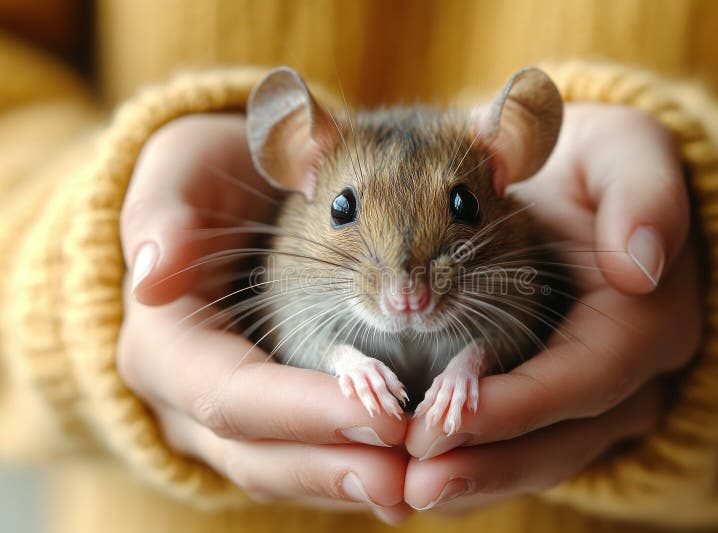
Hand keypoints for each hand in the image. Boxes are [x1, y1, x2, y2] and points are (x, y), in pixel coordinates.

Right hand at [117, 114, 410, 523]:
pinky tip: (409, 470)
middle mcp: (190, 395)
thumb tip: (153, 276)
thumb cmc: (211, 176)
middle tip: (410, 476)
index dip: (302, 413)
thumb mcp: (181, 168)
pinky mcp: (270, 415)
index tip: (382, 414)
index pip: (229, 395)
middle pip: (257, 453)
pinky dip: (354, 465)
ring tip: (420, 483)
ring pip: (285, 470)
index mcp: (164, 342)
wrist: (233, 197)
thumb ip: (165, 211)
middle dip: (334, 468)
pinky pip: (308, 457)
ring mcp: (231, 413)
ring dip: (352, 481)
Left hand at [403, 103, 701, 511]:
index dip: (516, 408)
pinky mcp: (549, 399)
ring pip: (533, 456)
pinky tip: (413, 472)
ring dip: (469, 478)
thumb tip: (643, 267)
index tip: (441, 423)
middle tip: (413, 486)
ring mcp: (586, 394)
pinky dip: (466, 462)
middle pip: (558, 439)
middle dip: (485, 464)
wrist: (577, 189)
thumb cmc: (595, 167)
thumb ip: (645, 194)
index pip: (584, 381)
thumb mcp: (629, 153)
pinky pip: (513, 446)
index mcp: (645, 321)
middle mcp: (624, 374)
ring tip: (401, 492)